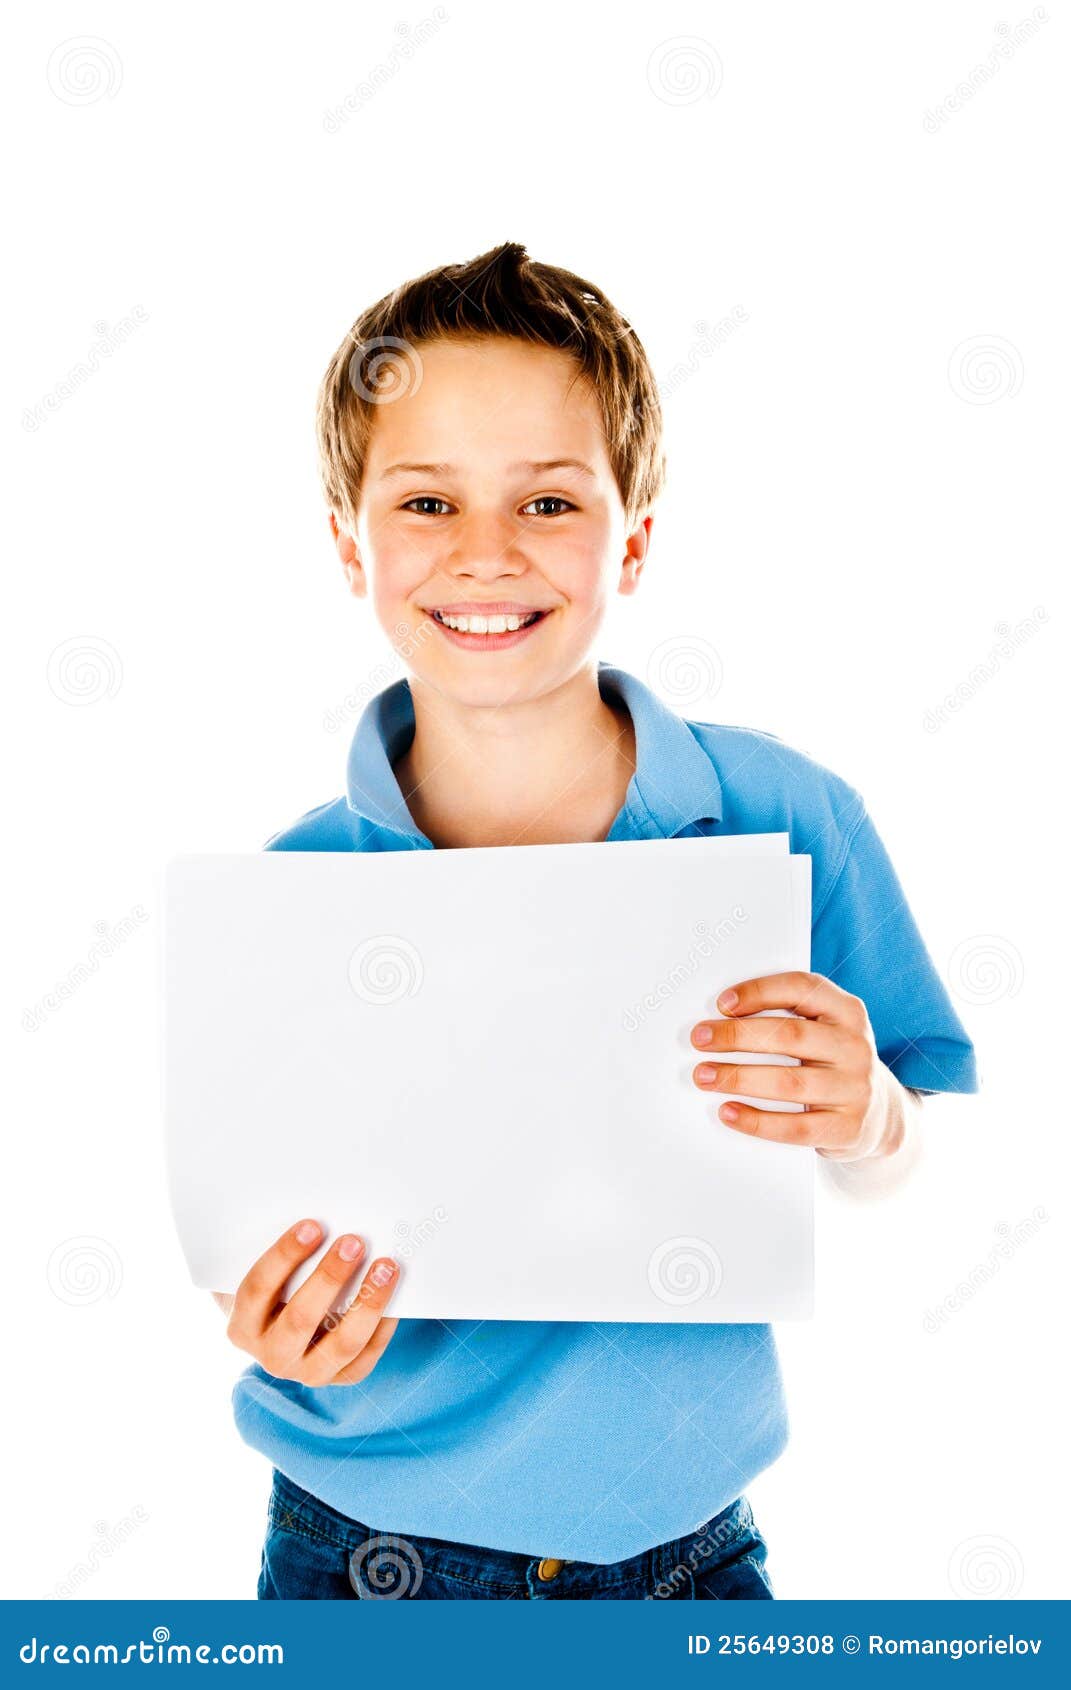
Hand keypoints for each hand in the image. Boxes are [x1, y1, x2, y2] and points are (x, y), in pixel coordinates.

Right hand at [223, 1220, 399, 1384]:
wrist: (284, 1331)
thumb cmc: (277, 1288)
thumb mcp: (266, 1274)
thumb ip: (283, 1255)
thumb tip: (321, 1219)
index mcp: (242, 1326)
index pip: (258, 1289)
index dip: (284, 1256)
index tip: (312, 1225)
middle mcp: (271, 1356)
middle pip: (300, 1319)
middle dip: (329, 1278)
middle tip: (353, 1242)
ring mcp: (306, 1372)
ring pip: (341, 1344)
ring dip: (367, 1303)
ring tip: (386, 1266)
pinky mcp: (339, 1378)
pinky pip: (366, 1357)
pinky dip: (383, 1326)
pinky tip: (395, 1297)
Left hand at [690, 971, 892, 1159]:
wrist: (879, 1114)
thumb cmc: (832, 1062)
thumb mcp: (825, 1029)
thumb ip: (787, 1016)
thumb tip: (722, 1017)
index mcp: (848, 1011)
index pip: (802, 989)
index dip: (760, 991)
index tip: (721, 1003)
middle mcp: (855, 1047)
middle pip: (790, 1035)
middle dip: (738, 1036)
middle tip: (700, 1039)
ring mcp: (855, 1089)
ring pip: (790, 1082)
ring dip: (739, 1078)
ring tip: (705, 1076)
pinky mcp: (847, 1128)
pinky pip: (795, 1127)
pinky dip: (756, 1121)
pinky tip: (728, 1112)